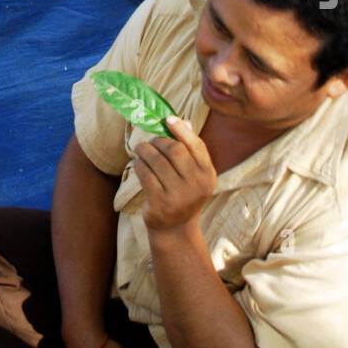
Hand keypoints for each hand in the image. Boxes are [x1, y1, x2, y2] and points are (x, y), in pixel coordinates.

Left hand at [134, 115, 216, 230]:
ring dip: (145, 151)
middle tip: (149, 141)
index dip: (181, 130)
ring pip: (156, 160)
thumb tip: (182, 120)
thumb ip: (189, 149)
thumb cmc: (183, 192)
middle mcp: (197, 185)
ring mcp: (179, 196)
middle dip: (158, 141)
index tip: (168, 119)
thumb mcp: (193, 174)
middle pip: (174, 150)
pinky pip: (145, 174)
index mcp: (207, 174)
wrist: (175, 228)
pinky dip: (139, 165)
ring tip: (141, 150)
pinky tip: (139, 164)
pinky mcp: (160, 203)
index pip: (196, 145)